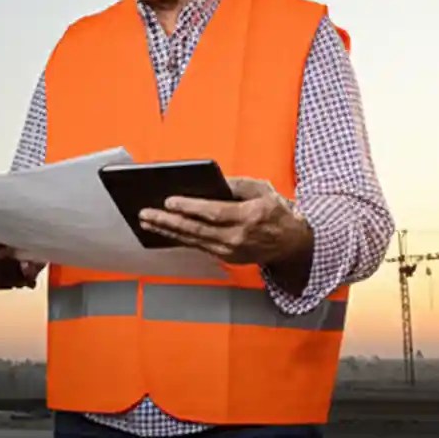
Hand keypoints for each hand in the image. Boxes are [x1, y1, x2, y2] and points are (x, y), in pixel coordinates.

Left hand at [138, 177, 312, 267]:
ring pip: (193, 240)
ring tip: (147, 222)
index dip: (190, 208)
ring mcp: (231, 251)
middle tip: (146, 213)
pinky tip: (164, 231)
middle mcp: (238, 237)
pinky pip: (198, 246)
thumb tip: (210, 180)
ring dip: (168, 231)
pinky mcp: (227, 257)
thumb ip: (236, 184)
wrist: (292, 243)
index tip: (169, 201)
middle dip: (168, 221)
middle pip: (197, 229)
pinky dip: (179, 238)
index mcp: (249, 217)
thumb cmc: (275, 211)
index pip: (214, 213)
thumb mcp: (261, 189)